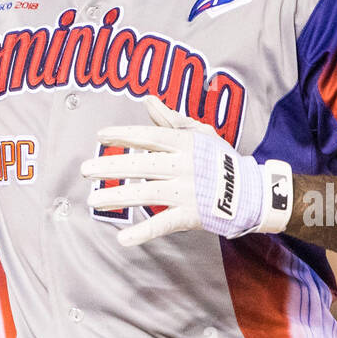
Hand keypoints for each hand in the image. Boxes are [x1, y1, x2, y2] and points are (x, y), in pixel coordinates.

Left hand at [82, 96, 293, 247]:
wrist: (252, 192)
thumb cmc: (221, 159)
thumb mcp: (201, 133)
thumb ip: (171, 119)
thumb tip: (147, 99)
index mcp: (185, 143)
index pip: (149, 135)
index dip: (124, 134)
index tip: (101, 135)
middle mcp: (184, 165)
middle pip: (141, 164)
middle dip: (111, 166)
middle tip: (84, 169)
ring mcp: (187, 191)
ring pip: (146, 193)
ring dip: (117, 196)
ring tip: (92, 200)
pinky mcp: (191, 215)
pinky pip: (163, 223)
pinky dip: (143, 232)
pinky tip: (122, 238)